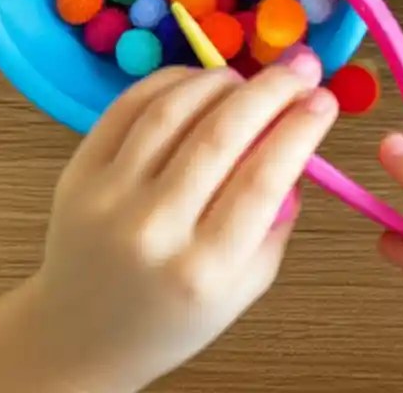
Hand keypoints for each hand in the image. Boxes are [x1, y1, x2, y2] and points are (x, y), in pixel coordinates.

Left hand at [30, 57, 335, 390]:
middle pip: (222, 134)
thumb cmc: (176, 313)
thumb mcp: (247, 286)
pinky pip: (129, 107)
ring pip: (174, 111)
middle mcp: (155, 229)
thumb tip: (295, 138)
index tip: (325, 100)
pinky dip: (174, 82)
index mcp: (206, 269)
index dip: (300, 129)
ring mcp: (108, 198)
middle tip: (302, 68)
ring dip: (223, 81)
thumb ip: (276, 219)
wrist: (81, 335)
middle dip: (272, 90)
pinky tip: (202, 82)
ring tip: (250, 80)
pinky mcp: (77, 173)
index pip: (263, 179)